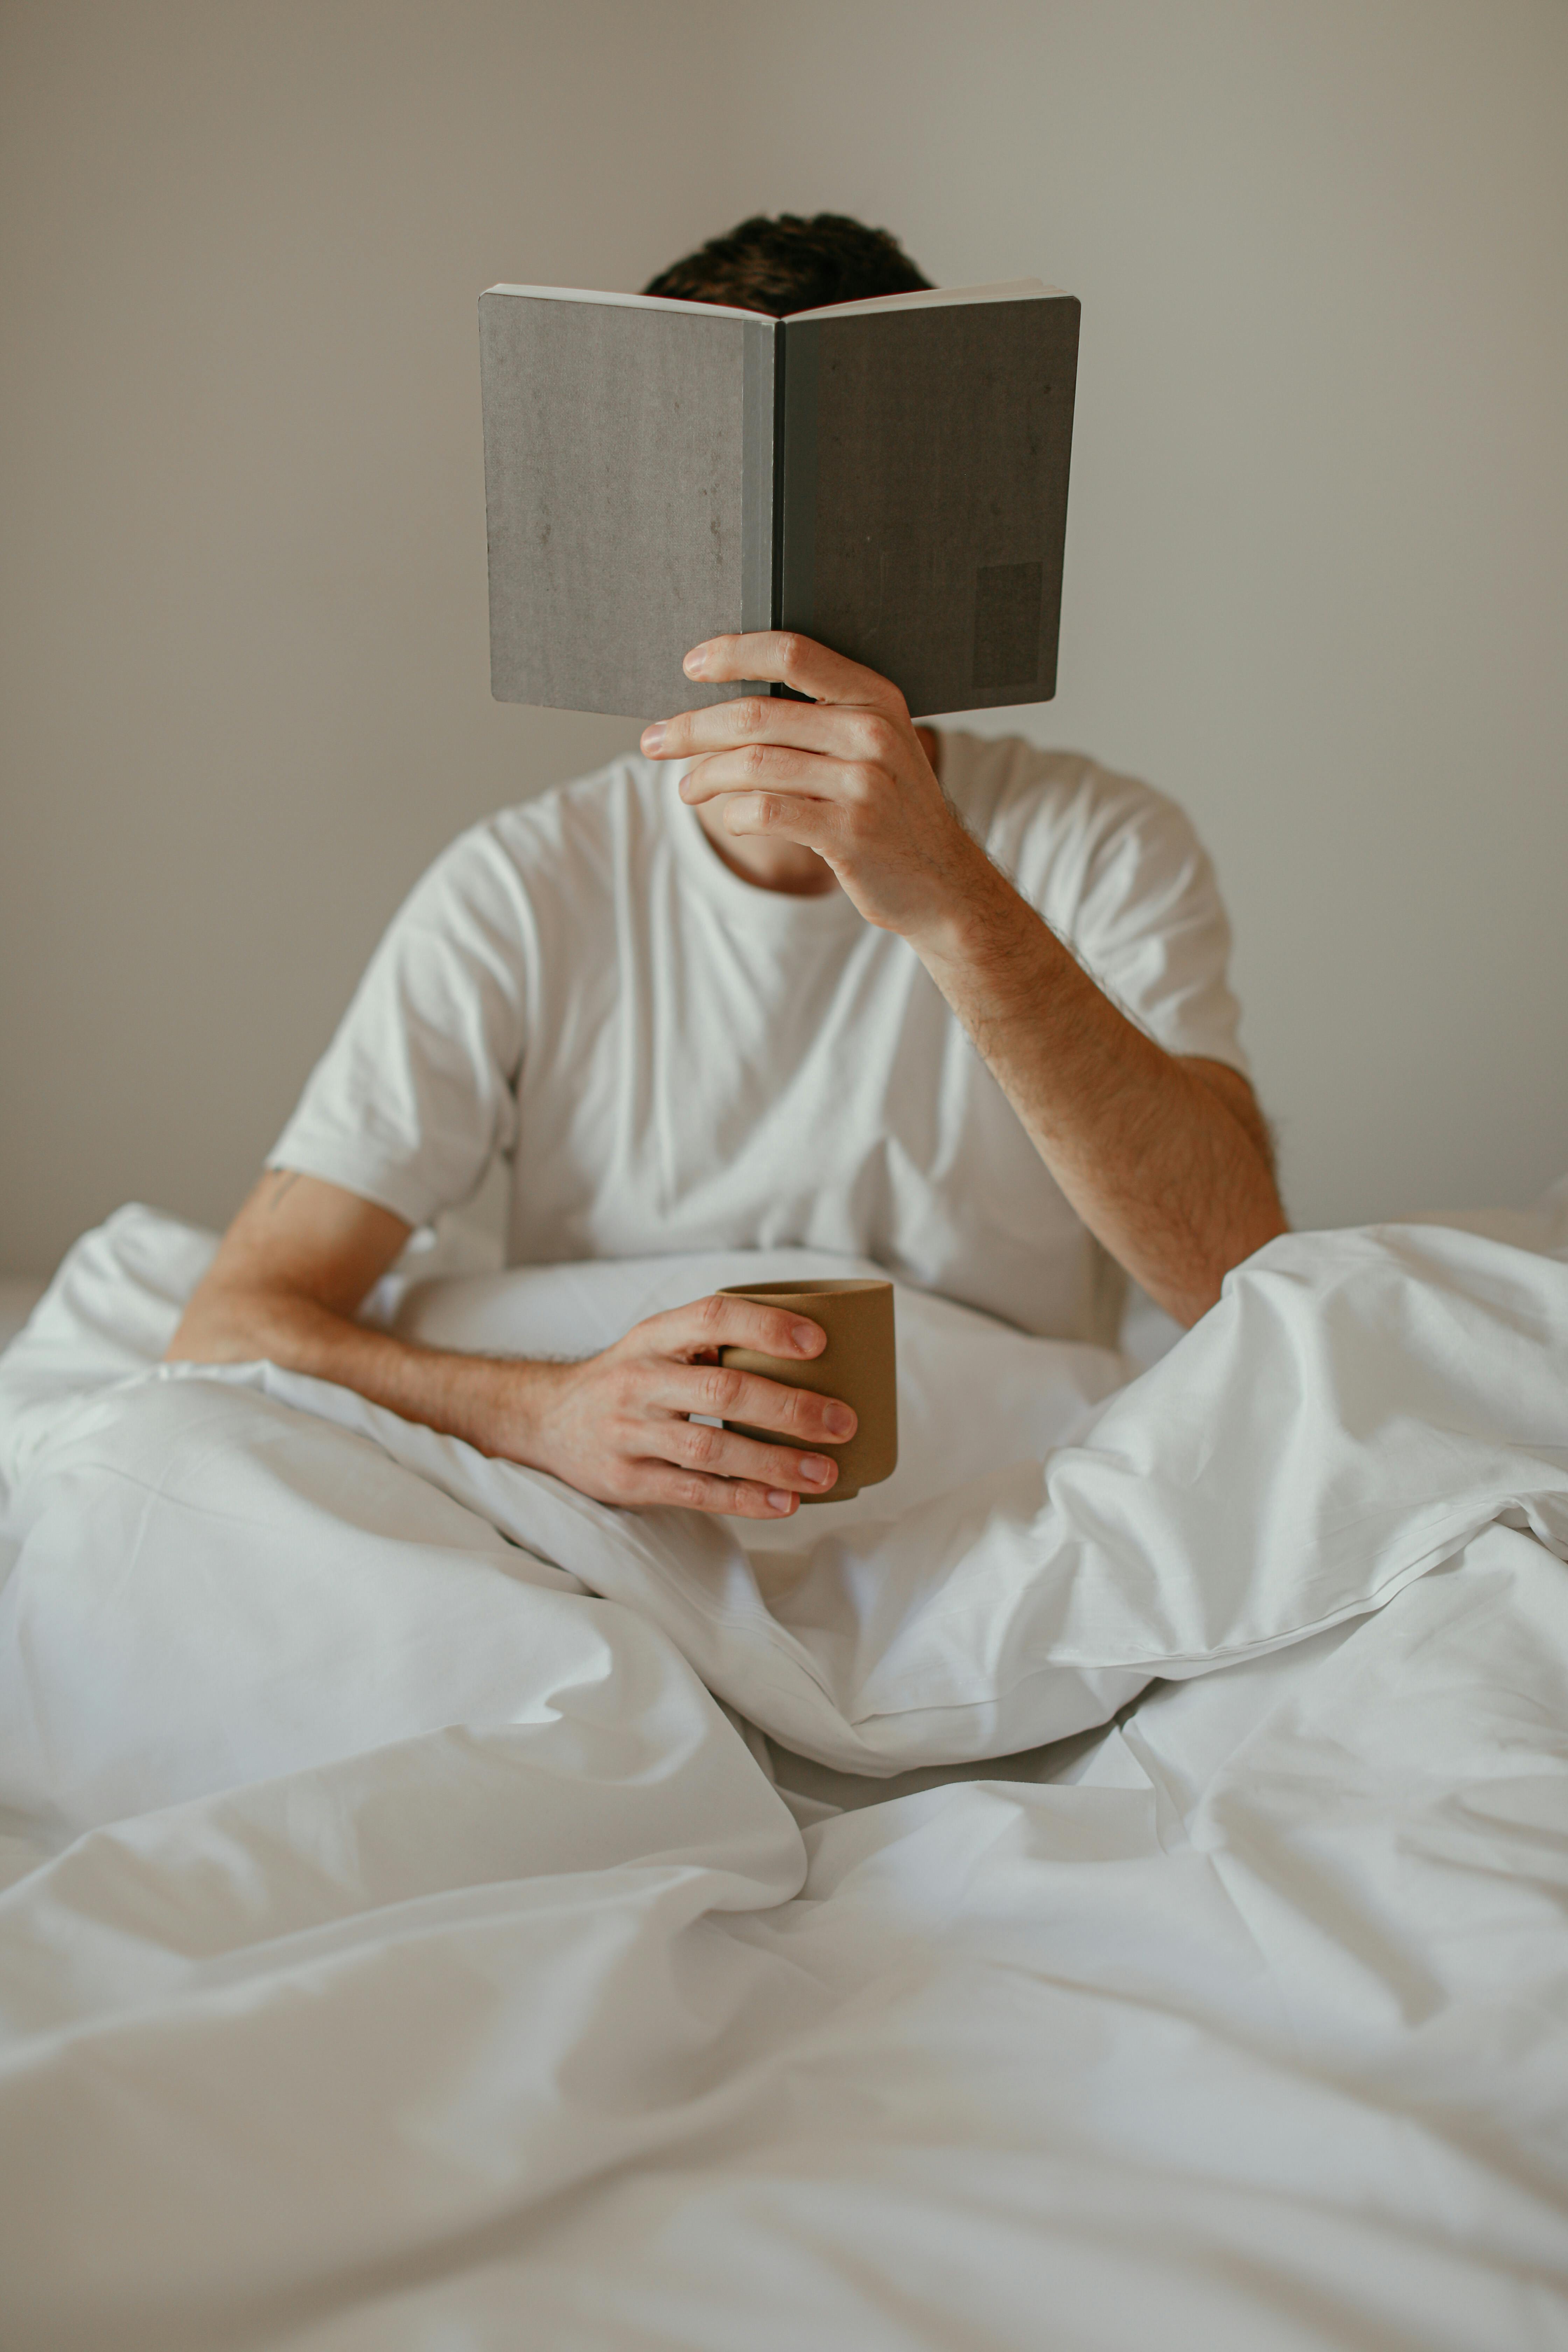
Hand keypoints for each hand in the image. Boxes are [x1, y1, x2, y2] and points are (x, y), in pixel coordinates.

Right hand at [506, 1292, 856, 1516]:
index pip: (713, 1317)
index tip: (818, 1343)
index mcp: (653, 1337)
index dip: (767, 1327)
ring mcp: (629, 1433)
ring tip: (827, 1473)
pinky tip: (784, 1502)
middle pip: (723, 1390)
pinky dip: (743, 1499)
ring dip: (776, 1462)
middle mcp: (639, 1380)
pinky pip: (693, 1492)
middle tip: (842, 1421)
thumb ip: (713, 1345)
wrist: (545, 1419)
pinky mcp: (626, 1480)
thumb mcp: (658, 1345)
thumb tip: (813, 1358)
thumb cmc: (628, 1379)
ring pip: (711, 1448)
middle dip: (790, 1408)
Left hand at [641, 631, 990, 941]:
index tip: (691, 665)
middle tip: (654, 740)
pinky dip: (733, 814)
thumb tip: (729, 704)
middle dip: (692, 728)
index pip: (793, 654)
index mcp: (877, 698)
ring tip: (686, 788)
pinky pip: (764, 812)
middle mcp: (871, 734)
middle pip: (756, 716)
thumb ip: (822, 718)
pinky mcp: (849, 834)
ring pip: (751, 766)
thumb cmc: (893, 809)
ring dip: (703, 777)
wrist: (943, 883)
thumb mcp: (875, 747)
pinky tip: (728, 817)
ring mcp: (862, 785)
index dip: (734, 653)